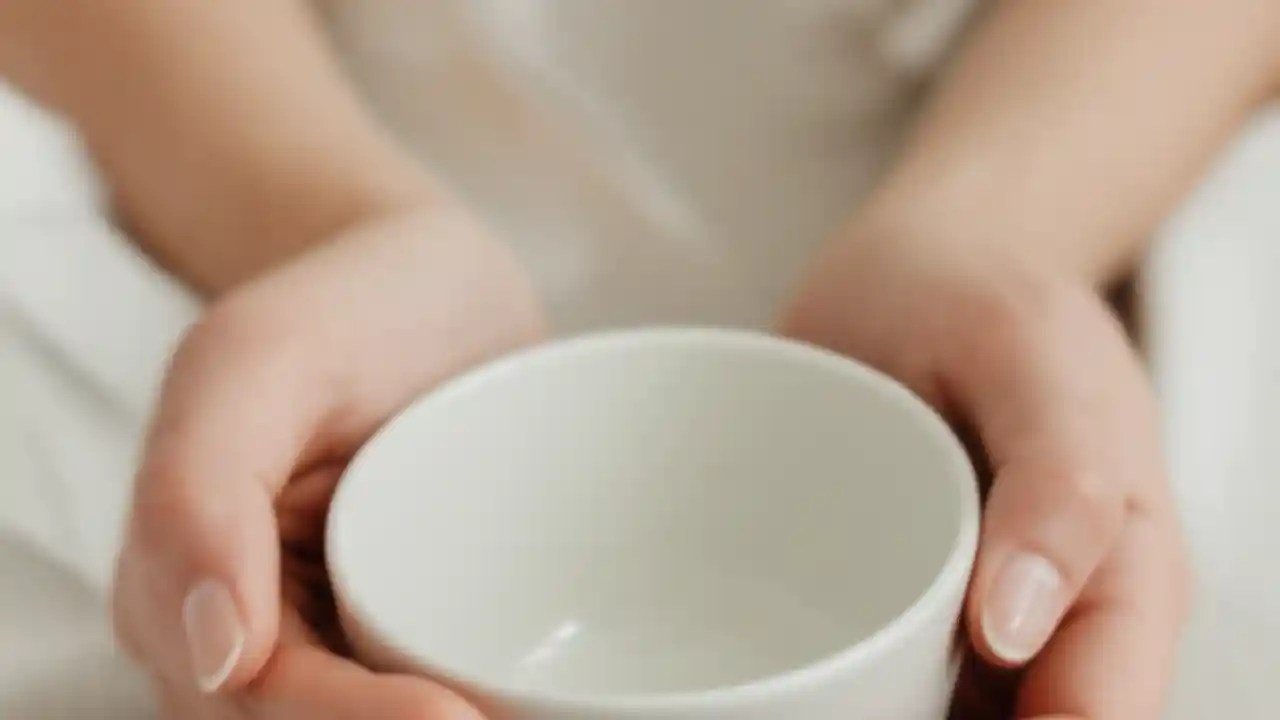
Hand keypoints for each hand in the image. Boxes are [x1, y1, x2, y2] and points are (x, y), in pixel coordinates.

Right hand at [113, 207, 543, 718]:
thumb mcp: (257, 359)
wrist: (432, 281)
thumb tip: (213, 654)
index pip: (253, 691)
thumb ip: (197, 492)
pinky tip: (530, 700)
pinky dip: (460, 699)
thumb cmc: (344, 305)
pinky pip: (418, 683)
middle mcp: (252, 615)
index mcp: (187, 568)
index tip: (452, 717)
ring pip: (355, 714)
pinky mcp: (407, 615)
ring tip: (533, 716)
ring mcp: (335, 617)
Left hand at [782, 227, 1188, 719]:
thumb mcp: (1035, 358)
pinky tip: (776, 682)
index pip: (1101, 709)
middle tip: (825, 713)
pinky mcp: (885, 605)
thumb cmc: (988, 301)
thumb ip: (1057, 481)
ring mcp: (958, 618)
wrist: (913, 272)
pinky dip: (827, 690)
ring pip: (931, 718)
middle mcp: (1045, 618)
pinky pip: (863, 676)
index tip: (957, 714)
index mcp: (1122, 577)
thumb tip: (1020, 630)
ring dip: (868, 714)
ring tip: (787, 705)